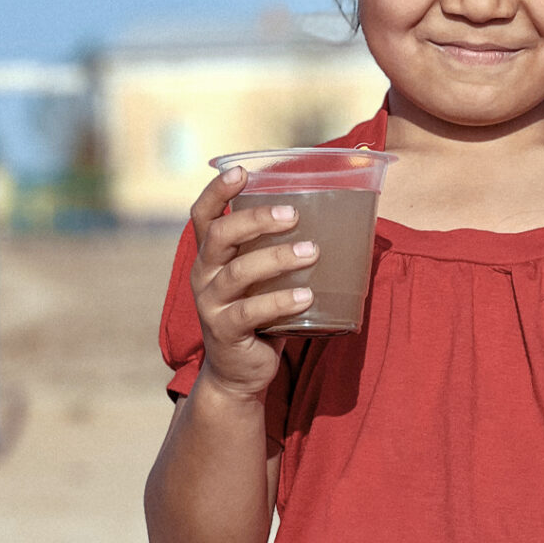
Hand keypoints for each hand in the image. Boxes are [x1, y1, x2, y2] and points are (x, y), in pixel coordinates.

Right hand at [189, 167, 319, 396]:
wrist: (241, 371)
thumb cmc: (261, 311)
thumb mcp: (262, 276)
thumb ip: (279, 248)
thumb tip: (340, 214)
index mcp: (211, 255)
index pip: (203, 215)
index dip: (217, 191)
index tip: (240, 171)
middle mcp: (204, 274)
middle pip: (220, 235)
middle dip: (256, 219)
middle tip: (294, 214)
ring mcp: (211, 304)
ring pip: (238, 273)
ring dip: (278, 258)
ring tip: (312, 251)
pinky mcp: (225, 332)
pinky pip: (251, 312)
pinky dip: (281, 300)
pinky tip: (306, 294)